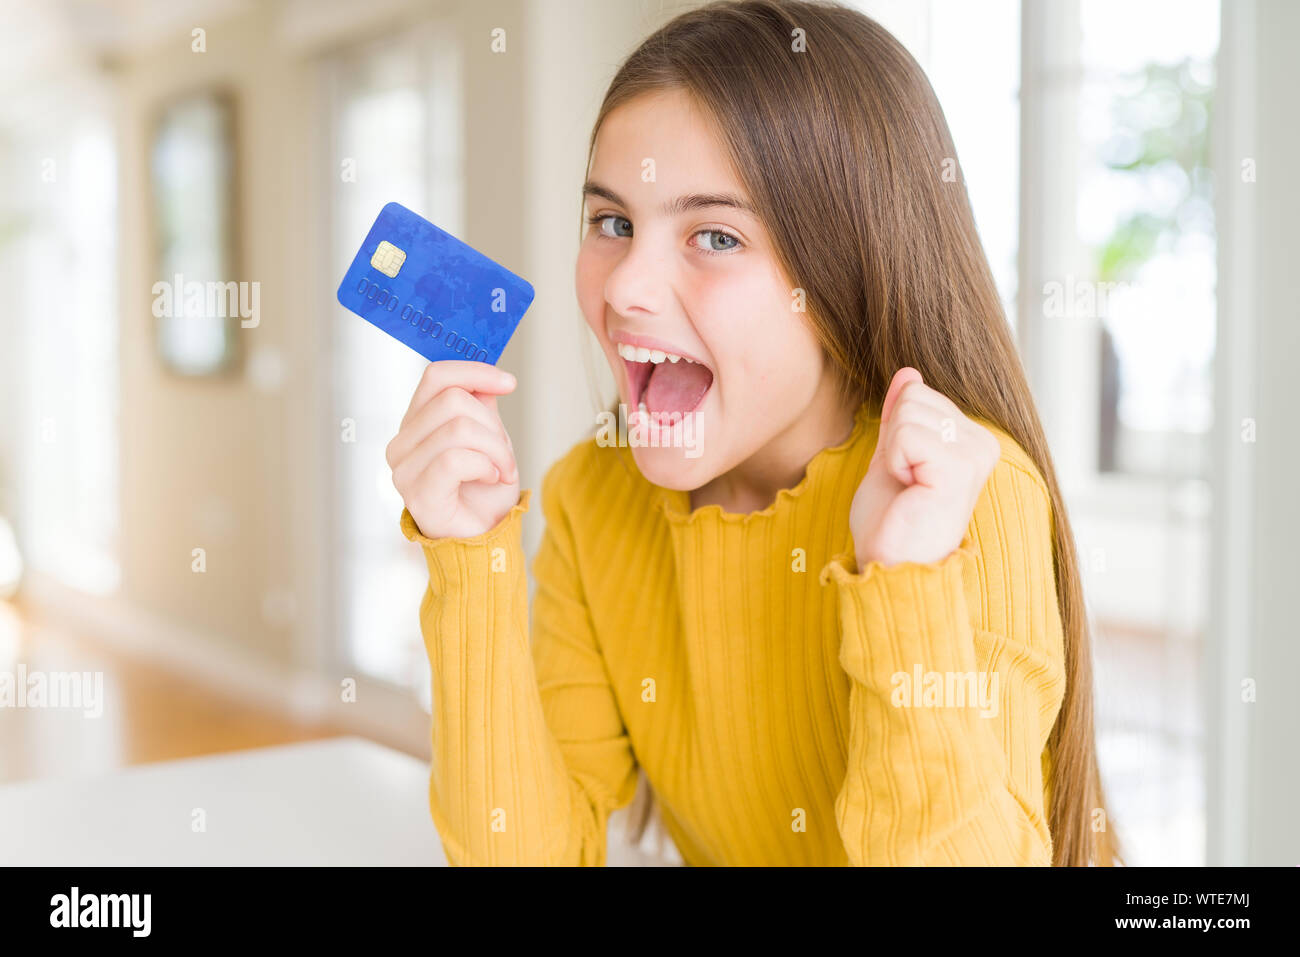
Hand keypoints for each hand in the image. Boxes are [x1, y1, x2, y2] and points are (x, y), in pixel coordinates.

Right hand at [386, 360, 519, 540]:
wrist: (486, 538)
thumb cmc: (484, 492)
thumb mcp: (490, 438)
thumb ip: (481, 407)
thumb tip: (487, 378)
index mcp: (415, 423)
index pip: (436, 376)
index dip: (475, 372)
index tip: (508, 383)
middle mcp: (401, 443)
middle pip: (453, 400)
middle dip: (493, 426)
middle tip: (505, 456)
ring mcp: (404, 470)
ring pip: (459, 428)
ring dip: (496, 450)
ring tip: (501, 471)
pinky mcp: (417, 494)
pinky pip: (455, 459)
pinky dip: (486, 466)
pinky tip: (492, 479)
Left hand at [849, 367, 1000, 567]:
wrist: (890, 564)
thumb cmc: (892, 520)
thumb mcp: (891, 456)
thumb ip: (901, 416)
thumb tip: (908, 373)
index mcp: (972, 438)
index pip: (916, 393)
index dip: (894, 434)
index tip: (906, 474)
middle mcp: (983, 443)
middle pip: (912, 397)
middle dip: (892, 440)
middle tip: (904, 483)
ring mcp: (975, 454)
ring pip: (906, 412)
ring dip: (892, 454)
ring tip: (908, 489)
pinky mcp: (959, 468)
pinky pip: (905, 434)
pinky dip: (893, 463)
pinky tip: (910, 492)